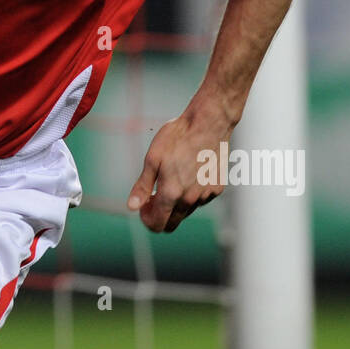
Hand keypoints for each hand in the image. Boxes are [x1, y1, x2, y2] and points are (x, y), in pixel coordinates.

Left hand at [126, 98, 235, 232]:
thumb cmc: (178, 137)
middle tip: (154, 195)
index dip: (146, 218)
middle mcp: (190, 200)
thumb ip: (142, 186)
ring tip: (172, 178)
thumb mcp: (152, 159)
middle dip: (160, 214)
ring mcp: (206, 195)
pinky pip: (201, 200)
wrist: (209, 124)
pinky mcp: (217, 188)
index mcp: (172, 193)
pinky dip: (192, 193)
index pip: (157, 224)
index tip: (143, 204)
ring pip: (186, 211)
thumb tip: (132, 207)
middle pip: (172, 224)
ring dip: (176, 203)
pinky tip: (190, 173)